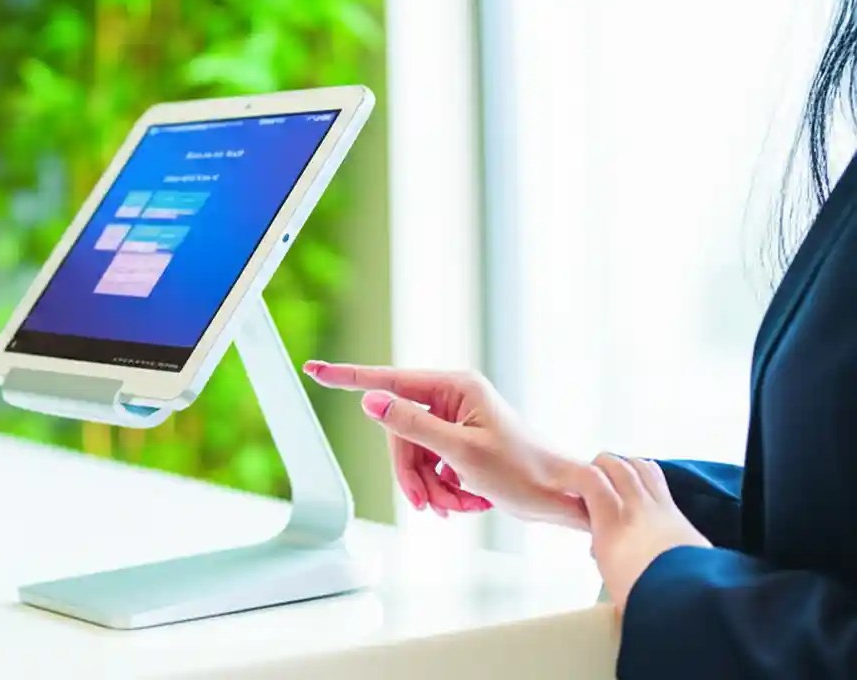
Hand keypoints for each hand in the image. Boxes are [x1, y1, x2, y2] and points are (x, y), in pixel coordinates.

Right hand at [304, 361, 586, 528]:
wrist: (560, 496)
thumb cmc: (522, 470)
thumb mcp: (461, 451)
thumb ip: (411, 425)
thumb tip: (369, 401)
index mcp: (455, 386)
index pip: (388, 380)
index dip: (348, 377)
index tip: (314, 369)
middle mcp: (453, 398)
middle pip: (399, 433)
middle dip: (412, 473)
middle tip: (430, 503)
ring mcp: (454, 422)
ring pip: (412, 456)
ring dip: (430, 487)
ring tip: (458, 504)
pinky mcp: (458, 444)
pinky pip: (428, 466)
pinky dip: (442, 490)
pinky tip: (464, 501)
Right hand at [567, 454, 711, 612]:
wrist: (690, 600)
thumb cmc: (643, 594)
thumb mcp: (608, 573)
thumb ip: (600, 549)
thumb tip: (598, 546)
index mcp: (613, 523)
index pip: (589, 478)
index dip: (573, 473)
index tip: (565, 482)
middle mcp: (637, 506)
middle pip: (616, 465)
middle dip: (598, 466)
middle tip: (588, 481)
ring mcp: (662, 506)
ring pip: (641, 466)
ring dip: (624, 466)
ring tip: (616, 480)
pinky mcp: (680, 513)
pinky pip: (660, 482)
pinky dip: (646, 477)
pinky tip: (642, 490)